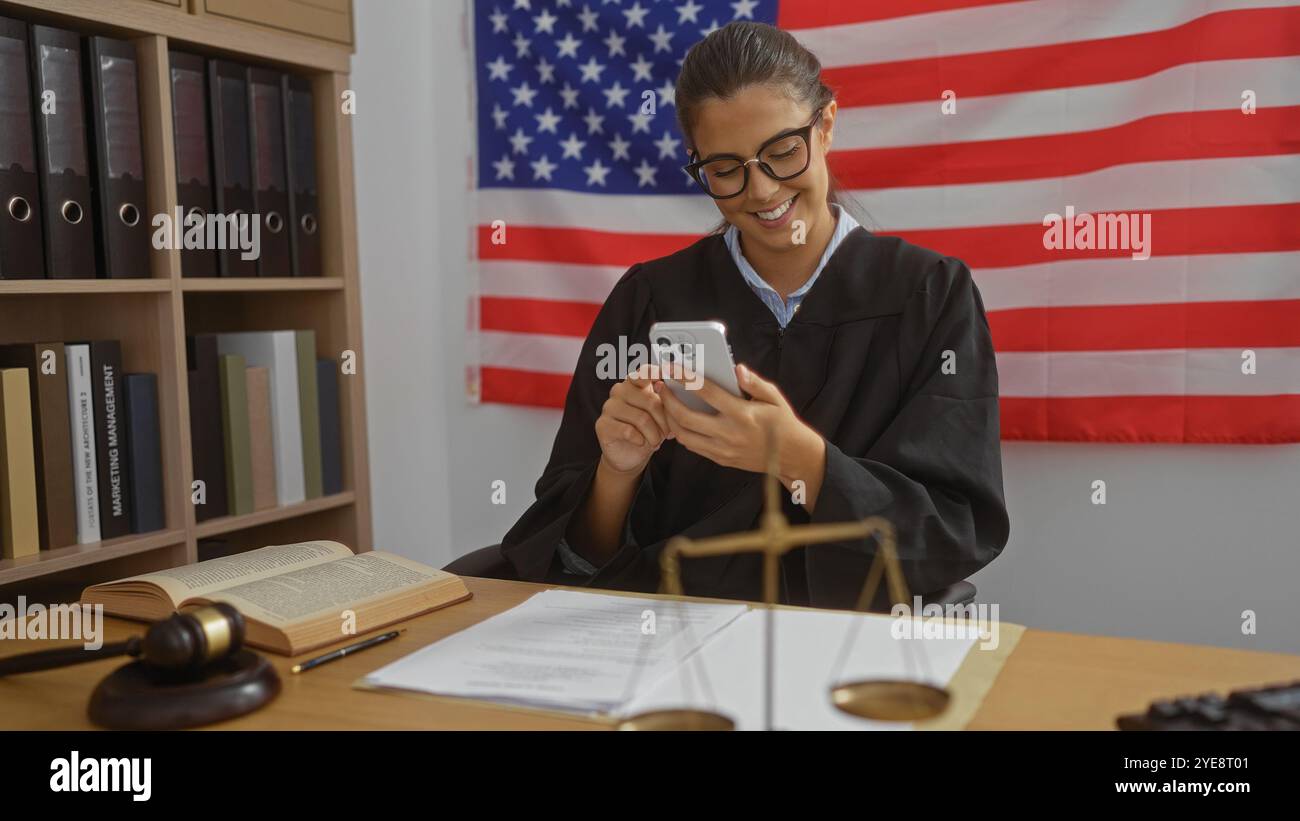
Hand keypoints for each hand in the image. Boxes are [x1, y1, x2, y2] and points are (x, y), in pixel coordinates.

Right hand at [594, 363, 672, 474]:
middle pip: (650, 400)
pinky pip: (628, 431)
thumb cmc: (647, 431)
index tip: (665, 378)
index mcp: (635, 383)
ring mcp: (609, 406)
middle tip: (667, 434)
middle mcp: (620, 390)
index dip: (654, 374)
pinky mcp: (602, 424)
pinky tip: (641, 442)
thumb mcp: (661, 416)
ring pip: (641, 418)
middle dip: (664, 421)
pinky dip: (640, 440)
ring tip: (656, 441)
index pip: (644, 373)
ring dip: (654, 434)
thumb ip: (665, 402)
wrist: (630, 455)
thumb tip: (673, 396)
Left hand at [659, 363, 826, 508]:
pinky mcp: (721, 459)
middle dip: (668, 400)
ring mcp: (723, 450)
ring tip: (665, 402)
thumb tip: (736, 368)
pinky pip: (693, 446)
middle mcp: (729, 433)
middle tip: (661, 386)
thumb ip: (754, 382)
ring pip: (684, 435)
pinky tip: (678, 418)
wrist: (791, 456)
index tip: (672, 368)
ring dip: (669, 417)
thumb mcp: (775, 398)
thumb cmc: (782, 422)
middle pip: (686, 417)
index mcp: (742, 414)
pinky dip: (681, 432)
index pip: (706, 392)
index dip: (686, 378)